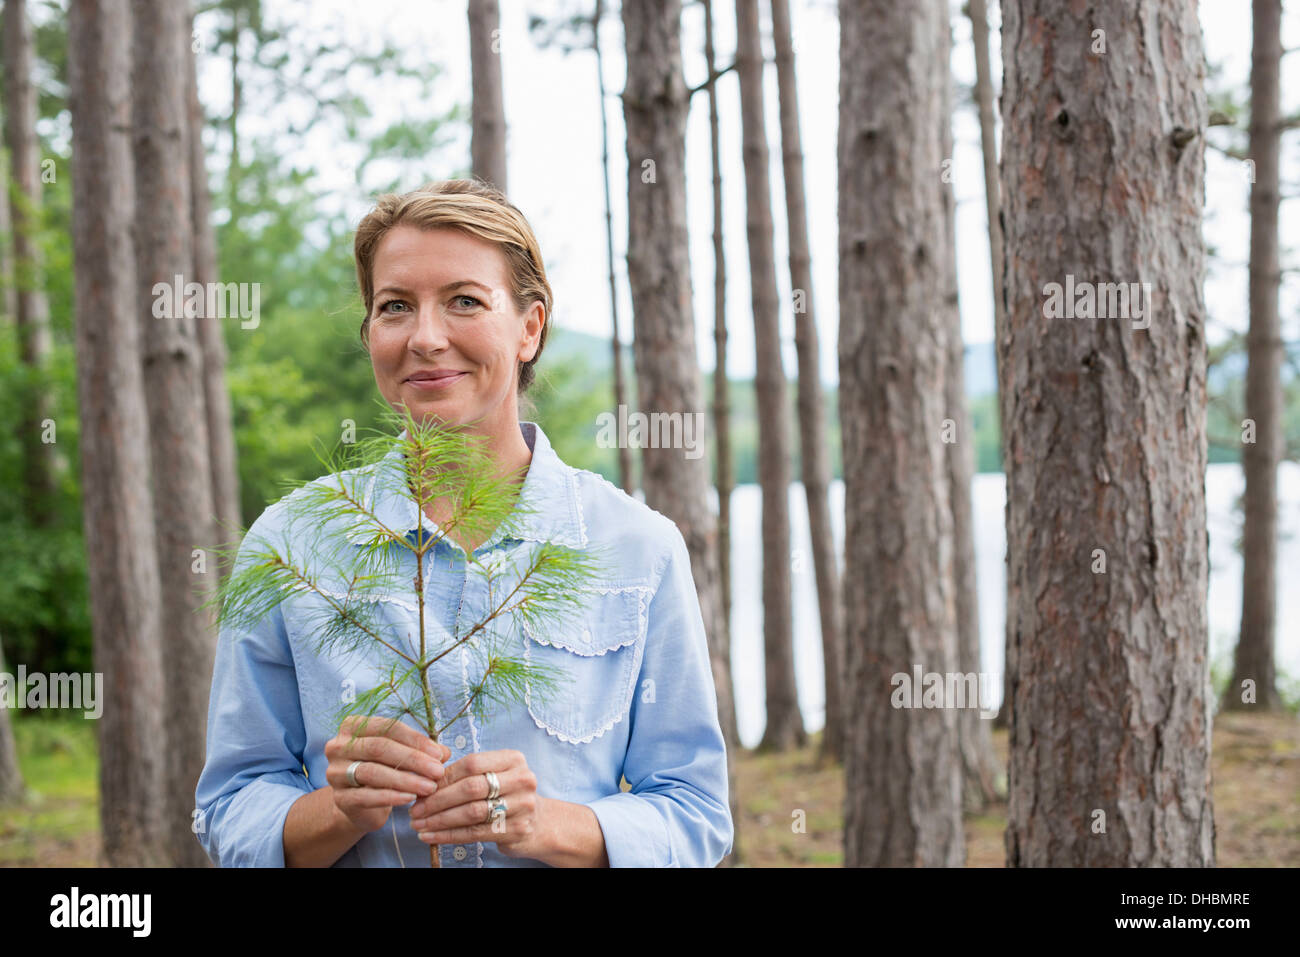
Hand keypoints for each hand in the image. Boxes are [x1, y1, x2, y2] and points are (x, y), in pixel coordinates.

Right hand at [324, 716, 450, 834]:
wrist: (359, 804)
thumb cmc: (383, 769)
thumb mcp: (401, 755)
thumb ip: (420, 750)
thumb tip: (444, 752)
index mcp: (353, 726)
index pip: (387, 728)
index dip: (415, 740)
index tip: (439, 753)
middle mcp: (338, 746)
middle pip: (379, 748)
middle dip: (413, 760)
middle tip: (438, 771)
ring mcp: (335, 772)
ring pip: (373, 772)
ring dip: (405, 780)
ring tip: (429, 787)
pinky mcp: (340, 798)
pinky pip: (367, 796)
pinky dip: (391, 797)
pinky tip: (410, 799)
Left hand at [409, 749, 543, 858]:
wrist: (539, 823)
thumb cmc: (506, 794)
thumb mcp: (494, 776)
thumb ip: (466, 773)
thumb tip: (425, 779)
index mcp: (513, 759)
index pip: (472, 764)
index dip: (444, 776)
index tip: (421, 788)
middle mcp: (522, 779)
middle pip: (471, 788)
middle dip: (438, 800)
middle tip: (415, 810)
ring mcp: (522, 805)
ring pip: (472, 812)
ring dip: (440, 820)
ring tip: (419, 825)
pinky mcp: (518, 829)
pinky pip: (476, 833)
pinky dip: (449, 835)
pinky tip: (432, 837)